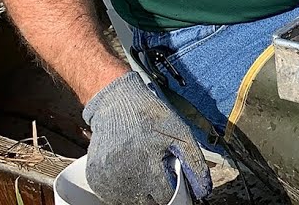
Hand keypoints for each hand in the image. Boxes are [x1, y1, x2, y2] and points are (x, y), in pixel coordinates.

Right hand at [83, 72, 211, 204]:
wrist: (117, 103)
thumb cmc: (152, 117)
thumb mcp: (181, 133)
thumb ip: (194, 163)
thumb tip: (204, 192)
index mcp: (147, 162)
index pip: (166, 196)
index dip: (175, 190)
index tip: (175, 179)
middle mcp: (124, 173)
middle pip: (148, 201)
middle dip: (157, 190)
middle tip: (157, 170)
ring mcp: (106, 177)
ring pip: (130, 200)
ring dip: (139, 191)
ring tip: (143, 167)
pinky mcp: (94, 177)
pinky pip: (112, 195)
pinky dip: (122, 188)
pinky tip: (128, 170)